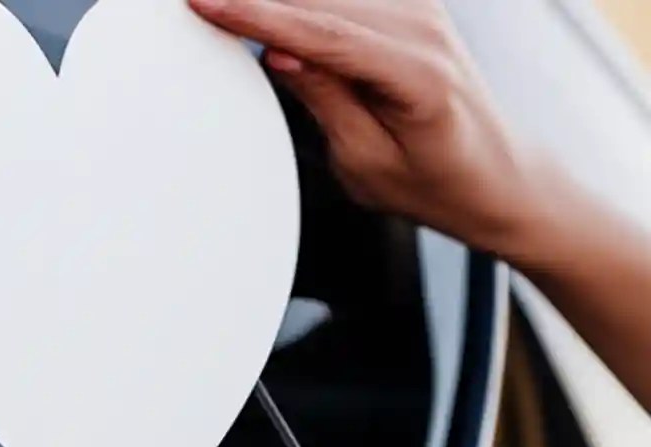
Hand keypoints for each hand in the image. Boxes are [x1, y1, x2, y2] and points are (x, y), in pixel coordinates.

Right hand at [190, 0, 538, 251]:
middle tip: (196, 3)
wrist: (496, 177)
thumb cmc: (436, 184)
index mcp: (417, 75)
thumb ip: (325, 100)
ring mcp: (419, 10)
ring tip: (221, 9)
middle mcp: (424, 28)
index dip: (255, 15)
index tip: (206, 5)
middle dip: (256, 0)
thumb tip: (279, 51)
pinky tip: (269, 8)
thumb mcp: (366, 162)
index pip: (319, 32)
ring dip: (274, 1)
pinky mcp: (408, 6)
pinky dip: (301, 2)